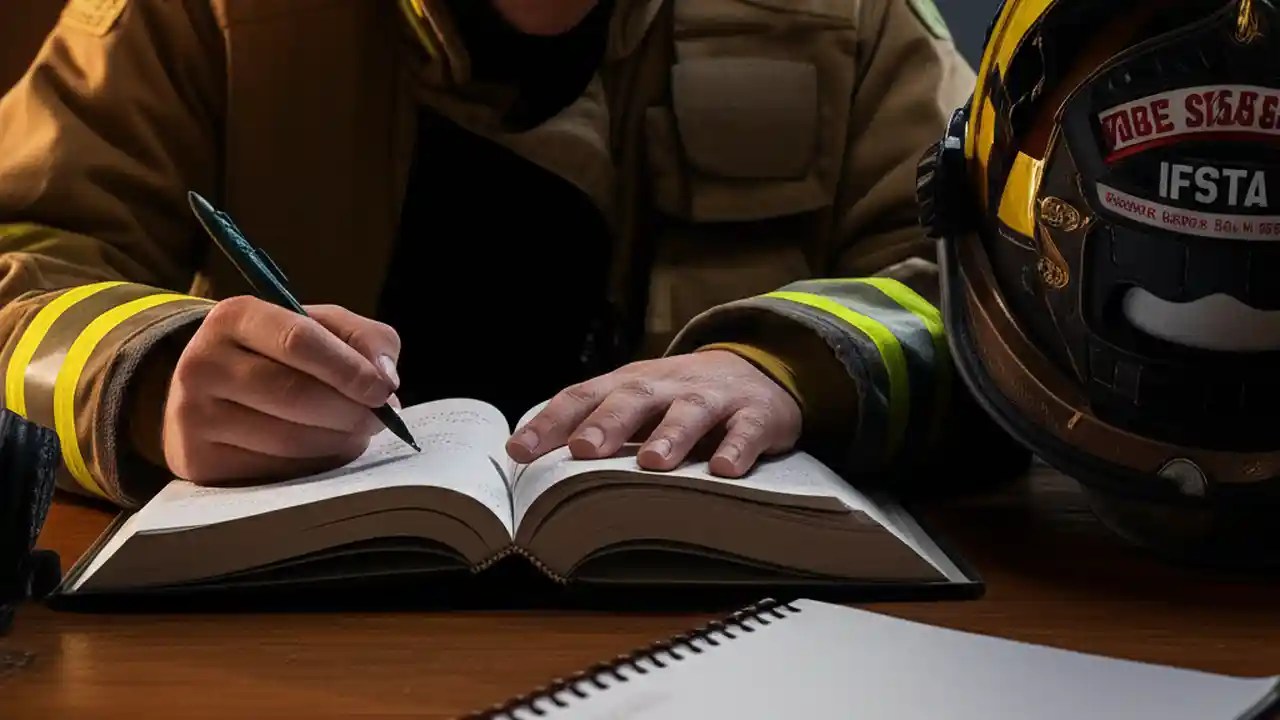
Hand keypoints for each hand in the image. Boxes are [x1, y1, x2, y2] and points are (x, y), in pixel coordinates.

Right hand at [163, 297, 400, 483]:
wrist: (213, 392)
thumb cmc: (280, 355)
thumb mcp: (322, 328)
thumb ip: (364, 339)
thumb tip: (385, 378)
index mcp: (235, 317)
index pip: (299, 341)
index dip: (349, 369)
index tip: (383, 390)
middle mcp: (203, 363)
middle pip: (294, 394)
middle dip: (350, 411)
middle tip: (379, 419)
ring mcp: (193, 416)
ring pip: (287, 439)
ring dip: (338, 440)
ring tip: (356, 433)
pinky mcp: (199, 461)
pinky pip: (274, 470)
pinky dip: (313, 465)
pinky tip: (324, 451)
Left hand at [506, 350, 801, 476]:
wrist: (761, 369)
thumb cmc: (680, 398)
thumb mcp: (637, 405)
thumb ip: (596, 428)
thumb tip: (531, 466)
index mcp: (630, 384)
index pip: (583, 397)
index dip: (551, 422)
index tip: (520, 451)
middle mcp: (667, 386)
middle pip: (634, 398)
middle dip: (607, 423)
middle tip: (584, 449)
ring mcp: (714, 399)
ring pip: (690, 412)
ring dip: (671, 434)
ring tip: (653, 462)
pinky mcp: (756, 416)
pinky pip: (747, 431)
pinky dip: (737, 448)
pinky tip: (725, 470)